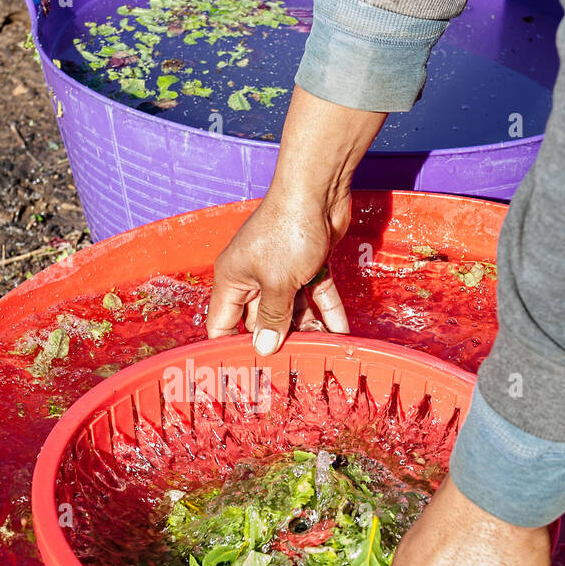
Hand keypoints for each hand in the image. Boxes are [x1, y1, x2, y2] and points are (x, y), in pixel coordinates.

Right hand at [206, 87, 386, 352]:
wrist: (318, 190)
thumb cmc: (286, 231)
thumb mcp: (277, 283)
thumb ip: (272, 318)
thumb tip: (264, 349)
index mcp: (233, 280)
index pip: (222, 324)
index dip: (231, 348)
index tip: (244, 375)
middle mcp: (254, 278)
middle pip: (262, 321)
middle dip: (278, 343)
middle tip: (293, 371)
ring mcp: (282, 271)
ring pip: (292, 311)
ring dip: (308, 331)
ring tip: (322, 357)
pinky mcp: (308, 265)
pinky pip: (316, 295)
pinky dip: (328, 312)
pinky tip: (341, 334)